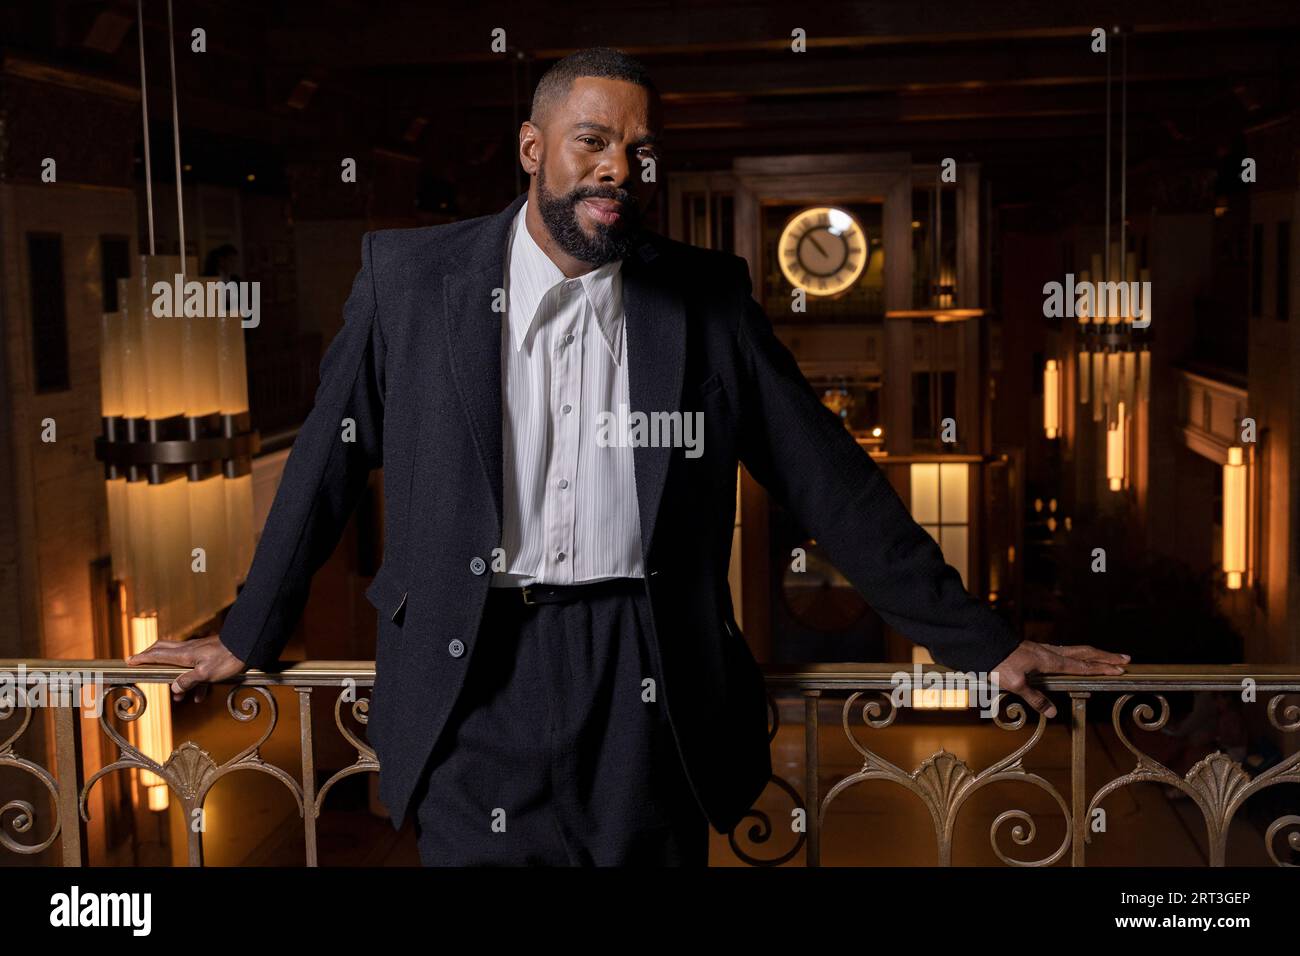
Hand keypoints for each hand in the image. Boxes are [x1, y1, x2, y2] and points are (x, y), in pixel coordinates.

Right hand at [125, 633, 247, 703]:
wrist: (247, 646)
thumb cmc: (227, 659)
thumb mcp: (206, 674)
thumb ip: (188, 681)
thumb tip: (173, 688)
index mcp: (184, 654)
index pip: (157, 655)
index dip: (142, 658)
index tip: (128, 661)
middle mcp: (188, 650)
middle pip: (163, 651)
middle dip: (151, 658)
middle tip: (141, 664)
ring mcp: (199, 652)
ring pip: (181, 664)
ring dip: (177, 679)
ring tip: (177, 697)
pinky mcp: (209, 655)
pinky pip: (197, 669)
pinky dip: (196, 682)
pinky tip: (200, 696)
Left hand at [991, 640, 1129, 718]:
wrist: (982, 644)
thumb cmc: (998, 663)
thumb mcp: (1016, 684)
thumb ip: (1035, 698)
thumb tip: (1053, 711)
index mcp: (1049, 661)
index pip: (1082, 666)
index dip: (1101, 669)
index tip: (1120, 670)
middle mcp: (1050, 653)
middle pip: (1084, 653)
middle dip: (1105, 656)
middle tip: (1125, 658)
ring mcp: (1043, 649)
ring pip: (1075, 650)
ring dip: (1093, 653)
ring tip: (1107, 656)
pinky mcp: (1035, 650)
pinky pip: (1063, 651)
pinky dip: (1076, 654)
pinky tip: (1075, 657)